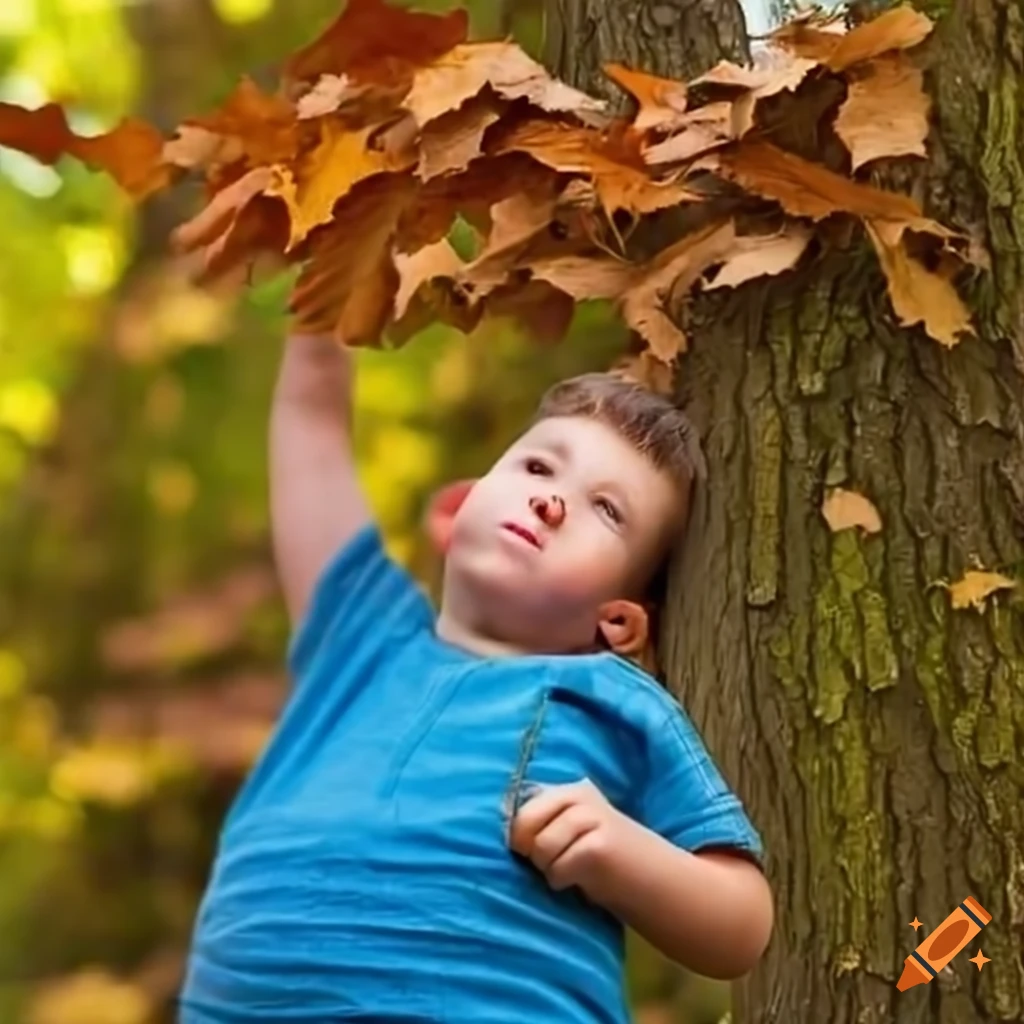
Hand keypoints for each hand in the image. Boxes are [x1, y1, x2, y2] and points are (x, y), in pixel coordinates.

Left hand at [509, 778, 629, 897]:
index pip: (520, 804)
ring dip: (548, 869)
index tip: (531, 849)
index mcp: (569, 789)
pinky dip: (562, 881)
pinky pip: (557, 869)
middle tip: (554, 862)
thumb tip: (499, 832)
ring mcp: (591, 817)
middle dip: (530, 851)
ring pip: (540, 848)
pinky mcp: (598, 846)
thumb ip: (543, 821)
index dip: (517, 833)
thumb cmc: (604, 861)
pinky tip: (580, 881)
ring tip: (571, 870)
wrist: (655, 880)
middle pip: (523, 824)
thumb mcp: (572, 830)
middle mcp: (580, 794)